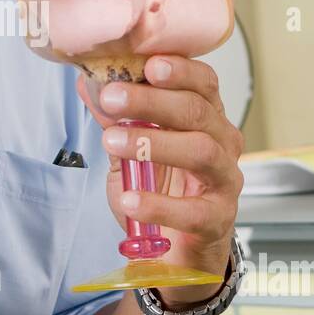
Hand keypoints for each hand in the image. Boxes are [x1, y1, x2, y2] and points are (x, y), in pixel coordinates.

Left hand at [77, 55, 244, 306]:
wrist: (175, 250)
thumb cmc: (159, 191)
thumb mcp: (131, 152)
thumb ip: (116, 120)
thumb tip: (88, 83)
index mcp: (206, 118)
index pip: (203, 83)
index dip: (180, 69)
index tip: (148, 64)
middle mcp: (223, 142)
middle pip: (195, 111)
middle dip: (151, 100)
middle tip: (112, 97)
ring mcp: (225, 180)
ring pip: (200, 150)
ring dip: (153, 143)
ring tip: (112, 142)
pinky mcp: (218, 219)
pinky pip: (193, 210)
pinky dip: (159, 204)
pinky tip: (130, 200)